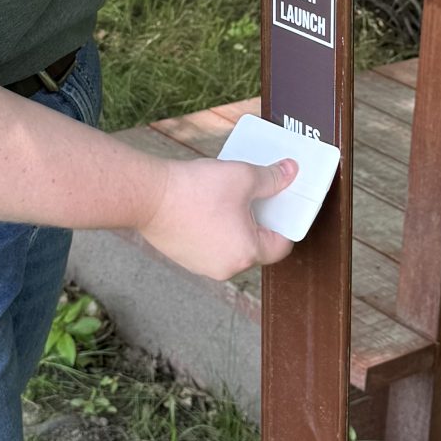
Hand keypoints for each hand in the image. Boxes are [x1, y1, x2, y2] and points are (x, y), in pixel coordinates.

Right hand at [139, 152, 296, 279]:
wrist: (148, 196)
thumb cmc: (194, 190)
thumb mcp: (243, 177)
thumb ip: (273, 178)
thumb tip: (291, 172)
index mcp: (246, 253)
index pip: (282, 246)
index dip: (287, 222)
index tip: (284, 205)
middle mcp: (226, 268)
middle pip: (257, 246)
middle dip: (260, 220)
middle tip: (258, 195)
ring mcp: (203, 266)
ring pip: (232, 245)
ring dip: (236, 225)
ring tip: (230, 198)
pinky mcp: (185, 258)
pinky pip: (211, 245)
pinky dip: (216, 229)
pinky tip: (208, 205)